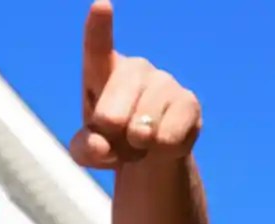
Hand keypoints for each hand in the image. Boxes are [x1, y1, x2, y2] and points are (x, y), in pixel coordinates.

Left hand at [70, 0, 201, 169]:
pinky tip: (161, 144)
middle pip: (111, 114)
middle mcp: (134, 69)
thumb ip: (84, 148)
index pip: (97, 49)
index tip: (101, 5)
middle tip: (115, 137)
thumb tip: (103, 146)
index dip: (99, 29)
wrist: (149, 157)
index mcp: (101, 72)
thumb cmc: (111, 142)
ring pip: (141, 130)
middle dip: (109, 139)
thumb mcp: (87, 151)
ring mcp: (164, 82)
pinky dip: (160, 152)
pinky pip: (168, 136)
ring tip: (139, 143)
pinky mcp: (189, 102)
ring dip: (135, 148)